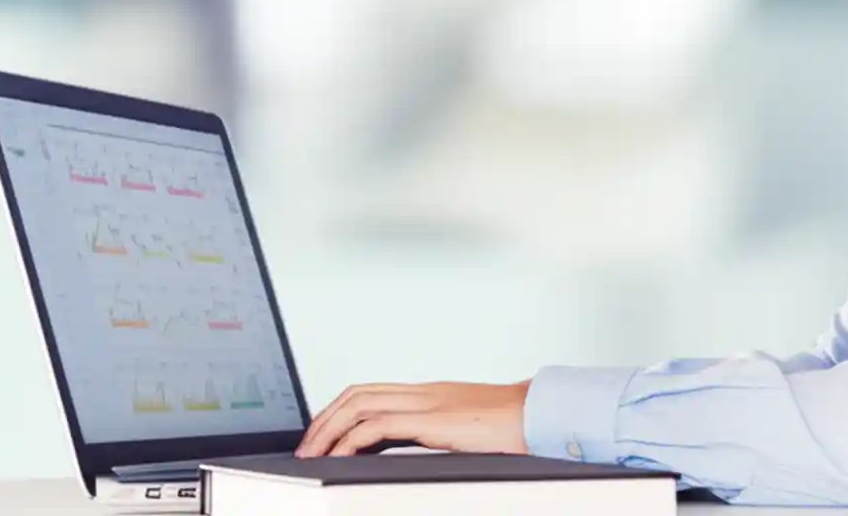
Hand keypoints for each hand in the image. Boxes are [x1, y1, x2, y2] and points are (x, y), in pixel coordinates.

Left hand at [295, 380, 532, 457]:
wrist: (541, 416)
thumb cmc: (514, 427)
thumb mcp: (469, 430)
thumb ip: (442, 435)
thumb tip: (420, 453)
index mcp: (431, 394)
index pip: (371, 391)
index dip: (339, 410)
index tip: (323, 434)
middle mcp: (424, 393)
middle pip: (356, 393)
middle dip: (323, 418)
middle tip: (306, 447)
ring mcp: (427, 403)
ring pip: (359, 404)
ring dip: (328, 429)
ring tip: (312, 455)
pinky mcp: (433, 420)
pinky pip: (378, 425)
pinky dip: (351, 439)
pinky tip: (340, 456)